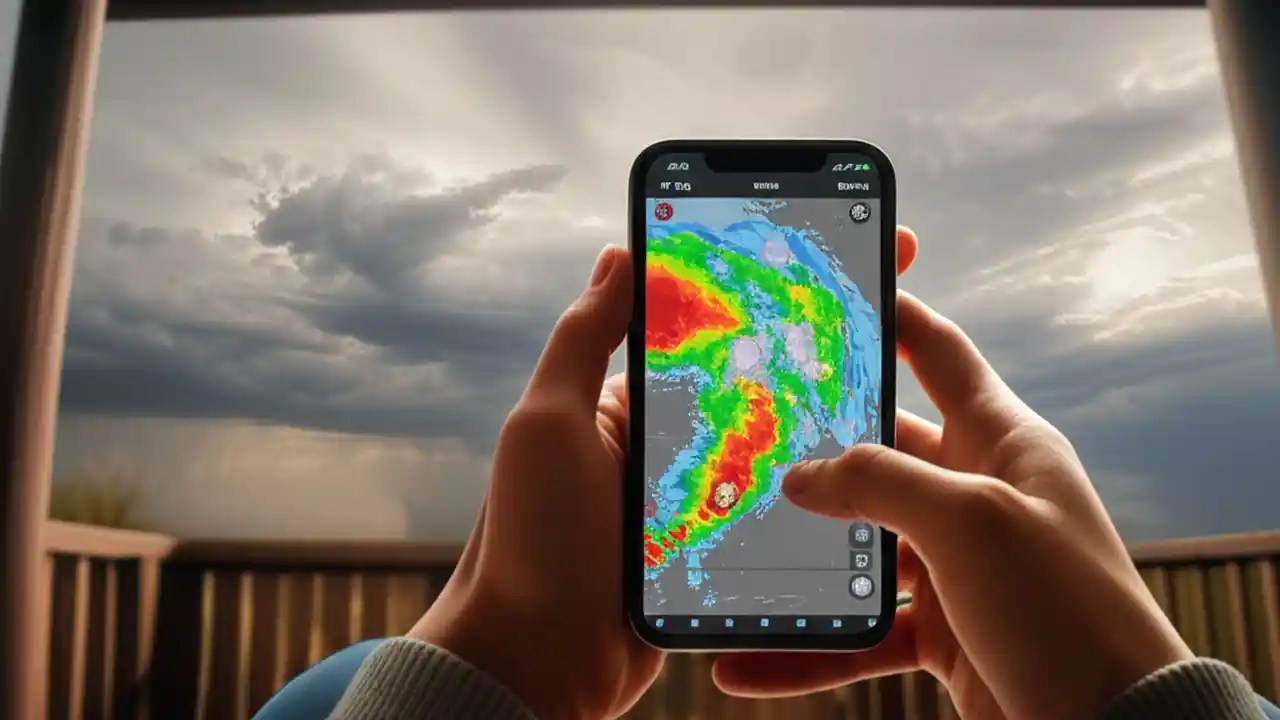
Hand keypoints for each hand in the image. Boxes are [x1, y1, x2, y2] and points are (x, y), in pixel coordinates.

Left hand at [410, 227, 920, 719]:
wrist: (535, 666)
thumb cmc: (529, 542)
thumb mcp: (547, 425)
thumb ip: (584, 341)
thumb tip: (617, 253)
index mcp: (627, 403)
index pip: (701, 325)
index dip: (757, 283)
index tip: (823, 241)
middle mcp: (665, 445)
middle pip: (753, 381)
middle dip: (814, 341)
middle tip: (886, 299)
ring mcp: (695, 500)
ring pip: (774, 446)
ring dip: (825, 416)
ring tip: (892, 379)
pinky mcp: (716, 554)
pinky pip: (773, 511)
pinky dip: (813, 490)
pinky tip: (865, 470)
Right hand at [713, 290, 1193, 719]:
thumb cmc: (1064, 608)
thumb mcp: (971, 520)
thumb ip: (879, 483)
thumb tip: (800, 476)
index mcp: (1003, 441)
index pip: (941, 354)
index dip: (895, 317)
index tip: (840, 292)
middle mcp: (977, 494)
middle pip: (881, 449)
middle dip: (818, 444)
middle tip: (749, 429)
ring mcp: (956, 564)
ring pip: (860, 544)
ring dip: (801, 554)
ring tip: (733, 546)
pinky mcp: (940, 631)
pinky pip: (859, 630)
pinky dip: (809, 648)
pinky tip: (748, 660)